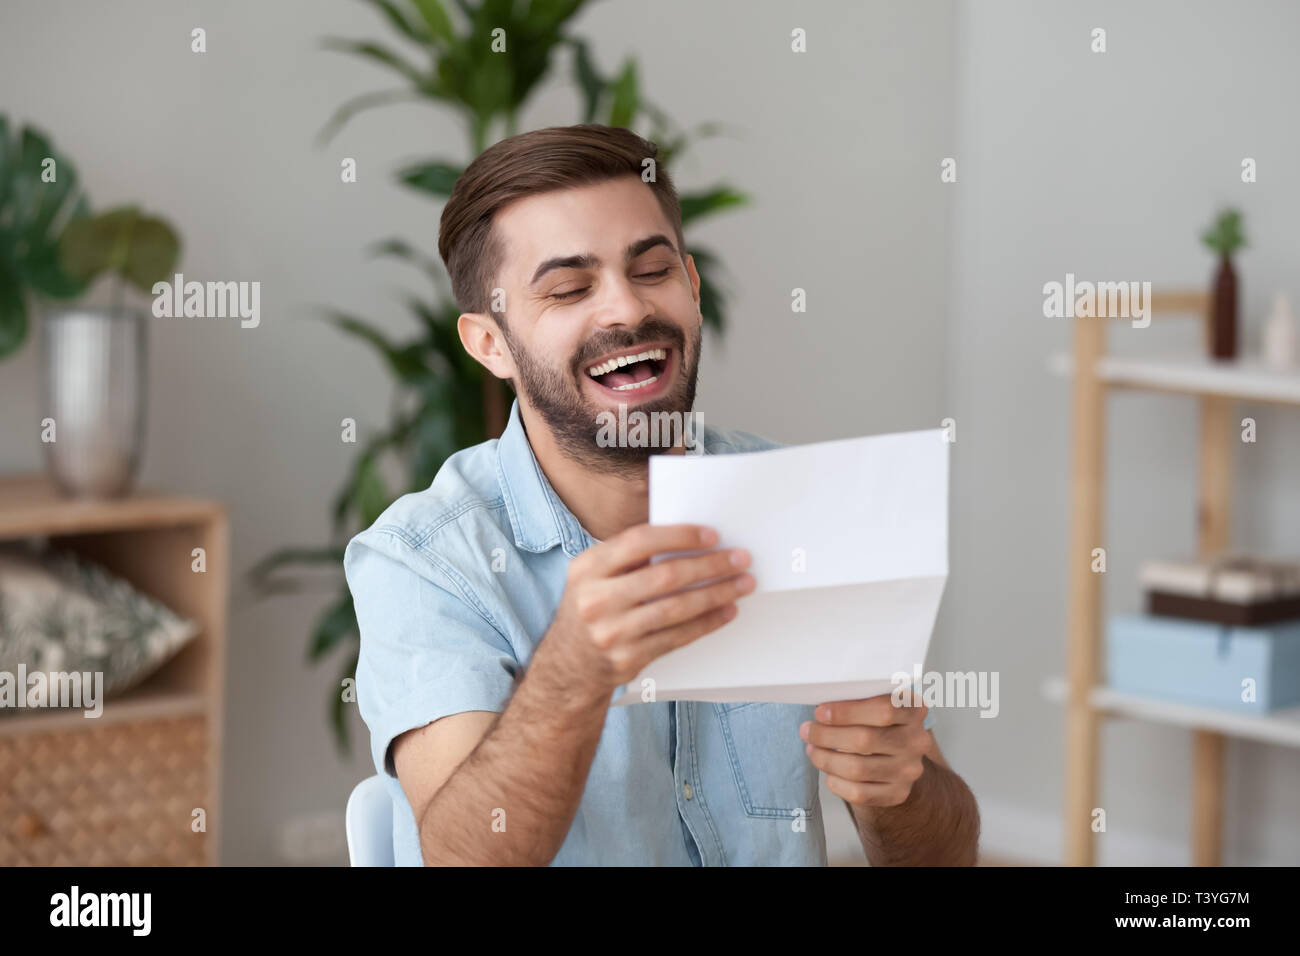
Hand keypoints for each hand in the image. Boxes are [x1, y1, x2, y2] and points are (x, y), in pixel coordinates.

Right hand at [532, 523, 754, 704]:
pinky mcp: (629, 658)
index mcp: (588, 568)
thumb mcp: (595, 576)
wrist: (569, 665)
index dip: (679, 536)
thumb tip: (688, 540)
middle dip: (709, 566)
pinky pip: (677, 637)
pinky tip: (726, 611)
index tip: (712, 535)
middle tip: (740, 558)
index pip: (638, 542)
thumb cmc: (593, 608)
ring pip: (676, 609)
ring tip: (742, 584)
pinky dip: (707, 622)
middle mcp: (596, 599)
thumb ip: (629, 557)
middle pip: (664, 576)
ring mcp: (612, 632)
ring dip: (716, 594)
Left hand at [800, 693, 929, 807]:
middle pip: (864, 739)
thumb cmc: (879, 722)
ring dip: (825, 759)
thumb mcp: (877, 702)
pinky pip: (859, 793)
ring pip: (857, 768)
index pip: (884, 709)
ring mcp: (910, 770)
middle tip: (807, 730)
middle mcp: (916, 741)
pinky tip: (828, 771)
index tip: (820, 712)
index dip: (846, 711)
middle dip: (826, 735)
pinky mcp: (898, 793)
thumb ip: (857, 700)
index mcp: (914, 710)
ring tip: (812, 749)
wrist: (901, 757)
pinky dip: (836, 782)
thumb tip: (821, 709)